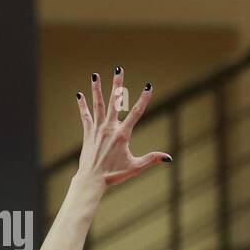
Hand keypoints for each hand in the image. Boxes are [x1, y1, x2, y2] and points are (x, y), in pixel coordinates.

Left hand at [74, 67, 171, 187]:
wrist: (92, 180)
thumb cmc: (115, 175)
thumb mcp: (136, 167)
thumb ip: (151, 159)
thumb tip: (169, 157)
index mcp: (123, 135)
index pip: (137, 113)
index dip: (144, 98)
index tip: (149, 86)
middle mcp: (110, 128)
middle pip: (115, 102)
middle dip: (117, 84)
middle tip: (118, 69)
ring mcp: (97, 129)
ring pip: (98, 105)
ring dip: (97, 89)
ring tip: (96, 75)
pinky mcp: (88, 133)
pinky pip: (86, 116)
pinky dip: (83, 105)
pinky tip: (80, 94)